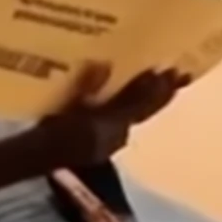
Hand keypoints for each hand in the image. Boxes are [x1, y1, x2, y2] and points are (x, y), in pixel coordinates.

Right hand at [38, 62, 189, 169]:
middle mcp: (119, 133)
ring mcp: (112, 140)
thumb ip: (88, 87)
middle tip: (179, 74)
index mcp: (113, 123)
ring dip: (149, 100)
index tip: (171, 69)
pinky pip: (124, 120)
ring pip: (136, 115)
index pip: (142, 103)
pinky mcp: (103, 142)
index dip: (157, 87)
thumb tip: (105, 64)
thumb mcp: (69, 106)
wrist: (41, 157)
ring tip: (158, 82)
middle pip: (146, 110)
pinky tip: (127, 99)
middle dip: (162, 93)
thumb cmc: (53, 130)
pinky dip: (132, 108)